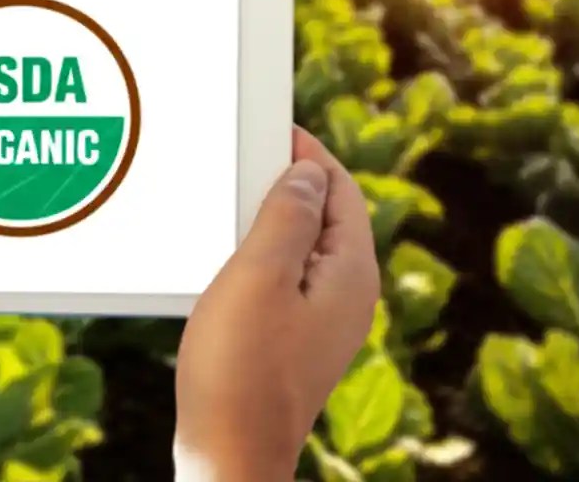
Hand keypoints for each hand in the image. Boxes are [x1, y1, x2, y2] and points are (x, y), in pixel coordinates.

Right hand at [174, 127, 379, 481]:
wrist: (229, 455)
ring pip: (304, 248)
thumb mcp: (258, 277)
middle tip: (244, 161)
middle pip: (327, 216)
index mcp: (351, 274)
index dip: (309, 154)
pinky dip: (262, 255)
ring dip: (270, 219)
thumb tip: (308, 174)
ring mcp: (325, 322)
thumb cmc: (240, 370)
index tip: (272, 129)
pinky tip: (228, 257)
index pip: (342, 190)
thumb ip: (287, 217)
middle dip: (289, 183)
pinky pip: (287, 278)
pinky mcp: (297, 341)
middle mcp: (348, 296)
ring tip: (230, 203)